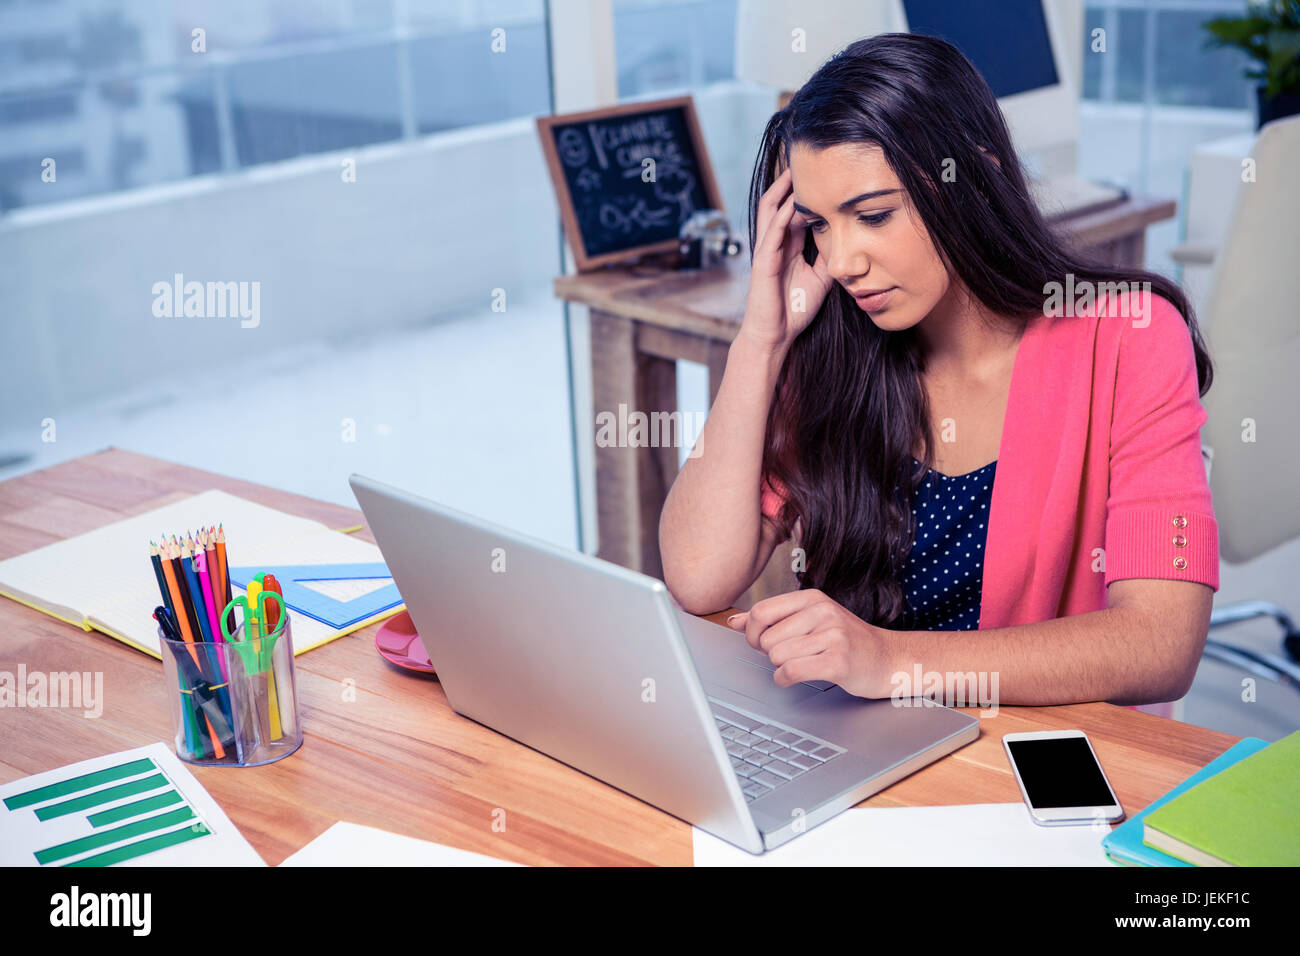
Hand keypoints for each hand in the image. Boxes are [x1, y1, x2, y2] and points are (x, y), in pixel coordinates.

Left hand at [724, 589, 896, 698]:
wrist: (888, 659)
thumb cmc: (847, 641)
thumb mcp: (811, 620)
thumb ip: (772, 619)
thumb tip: (733, 621)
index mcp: (812, 598)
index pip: (761, 611)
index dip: (752, 633)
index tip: (761, 642)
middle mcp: (822, 611)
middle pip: (766, 638)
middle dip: (770, 653)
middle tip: (790, 656)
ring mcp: (832, 635)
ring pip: (777, 656)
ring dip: (781, 667)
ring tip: (802, 664)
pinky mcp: (838, 660)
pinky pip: (791, 672)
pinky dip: (785, 680)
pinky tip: (796, 677)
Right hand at [741, 167, 833, 350]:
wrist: (776, 335)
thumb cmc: (794, 309)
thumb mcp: (820, 278)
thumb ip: (828, 257)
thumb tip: (848, 241)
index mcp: (786, 246)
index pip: (793, 210)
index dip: (805, 192)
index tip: (822, 173)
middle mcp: (774, 244)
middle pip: (778, 203)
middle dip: (789, 182)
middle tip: (805, 159)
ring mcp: (766, 251)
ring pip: (769, 211)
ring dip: (780, 191)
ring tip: (792, 171)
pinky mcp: (762, 263)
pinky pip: (770, 234)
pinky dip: (780, 217)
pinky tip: (791, 204)